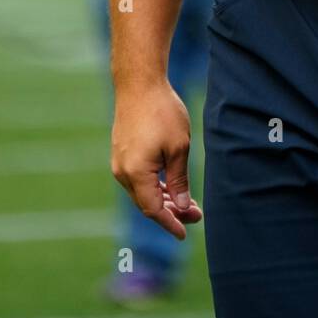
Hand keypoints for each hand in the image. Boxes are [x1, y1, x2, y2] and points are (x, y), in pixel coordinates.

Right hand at [110, 79, 202, 239]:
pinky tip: (172, 186)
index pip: (153, 210)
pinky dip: (155, 185)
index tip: (185, 234)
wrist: (139, 84)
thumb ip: (180, 180)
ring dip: (165, 199)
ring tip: (188, 203)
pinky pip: (139, 178)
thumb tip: (183, 207)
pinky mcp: (122, 154)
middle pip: (147, 203)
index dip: (170, 223)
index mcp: (135, 174)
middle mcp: (122, 172)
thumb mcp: (179, 148)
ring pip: (143, 191)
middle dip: (172, 212)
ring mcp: (120, 163)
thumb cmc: (162, 113)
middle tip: (197, 215)